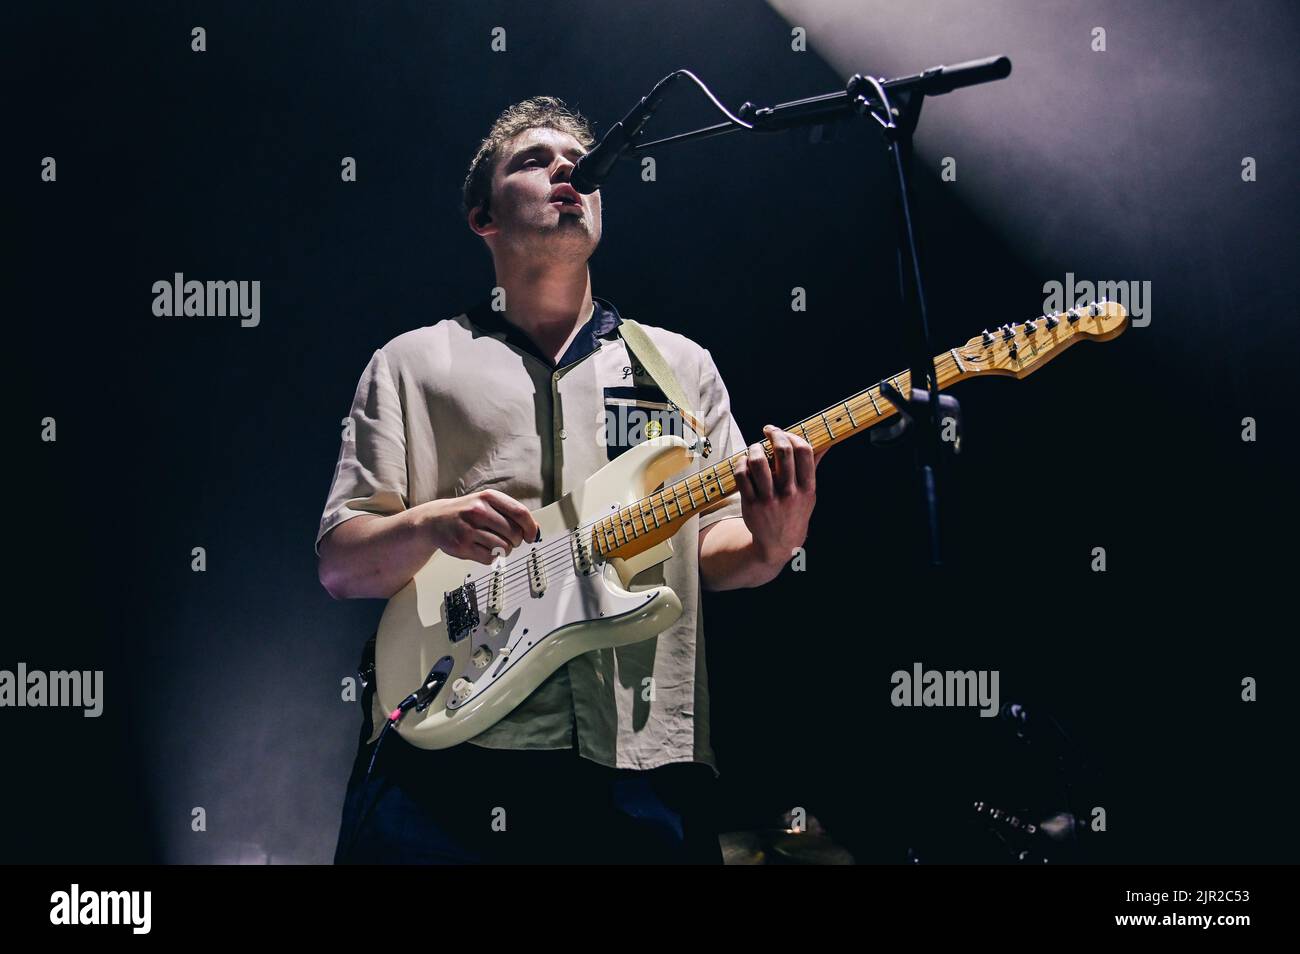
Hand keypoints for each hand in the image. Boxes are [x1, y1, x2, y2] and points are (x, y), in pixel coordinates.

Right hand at [425, 489, 540, 563]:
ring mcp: (469, 529)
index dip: (530, 527)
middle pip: (514, 533)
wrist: (435, 520)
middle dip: (516, 541)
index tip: (531, 536)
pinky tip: (483, 549)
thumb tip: (535, 530)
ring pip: (503, 548)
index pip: (520, 513)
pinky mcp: (462, 546)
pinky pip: (489, 558)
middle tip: (509, 541)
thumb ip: (511, 513)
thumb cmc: (467, 512)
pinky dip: (491, 557)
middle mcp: (478, 511)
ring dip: (504, 550)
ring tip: (495, 545)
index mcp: (488, 497)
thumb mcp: (488, 503)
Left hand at [731, 424, 829, 563]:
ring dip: (755, 448)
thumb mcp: (809, 493)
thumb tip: (827, 442)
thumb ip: (814, 466)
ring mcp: (769, 499)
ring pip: (758, 462)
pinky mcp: (751, 504)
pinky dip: (741, 463)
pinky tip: (744, 462)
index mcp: (807, 488)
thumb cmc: (795, 510)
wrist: (779, 542)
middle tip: (768, 430)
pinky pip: (742, 475)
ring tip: (755, 448)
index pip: (804, 451)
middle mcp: (789, 493)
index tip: (784, 432)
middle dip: (774, 434)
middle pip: (783, 452)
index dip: (793, 436)